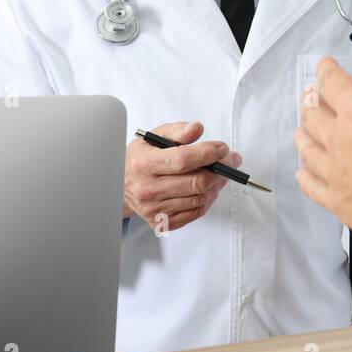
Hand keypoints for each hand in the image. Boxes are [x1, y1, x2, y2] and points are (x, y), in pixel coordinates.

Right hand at [122, 121, 237, 233]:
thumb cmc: (140, 159)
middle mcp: (147, 189)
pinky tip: (210, 188)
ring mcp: (154, 209)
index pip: (182, 160)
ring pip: (199, 198)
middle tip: (231, 160)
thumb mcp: (153, 138)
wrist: (119, 186)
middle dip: (221, 169)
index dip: (207, 154)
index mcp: (144, 164)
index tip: (222, 148)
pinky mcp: (162, 223)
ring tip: (222, 172)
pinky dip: (208, 199)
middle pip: (195, 182)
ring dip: (217, 184)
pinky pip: (195, 213)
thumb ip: (177, 131)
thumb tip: (197, 129)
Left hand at [294, 15, 351, 254]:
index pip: (333, 82)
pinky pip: (312, 186)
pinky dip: (305, 177)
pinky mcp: (340, 203)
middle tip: (311, 94)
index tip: (324, 65)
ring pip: (307, 148)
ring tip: (303, 127)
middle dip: (312, 100)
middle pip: (314, 114)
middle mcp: (341, 141)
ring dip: (303, 133)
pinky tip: (303, 175)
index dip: (327, 70)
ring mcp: (337, 173)